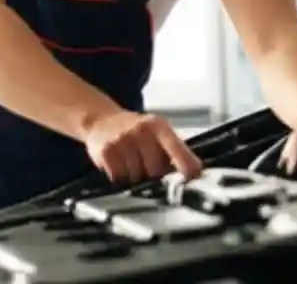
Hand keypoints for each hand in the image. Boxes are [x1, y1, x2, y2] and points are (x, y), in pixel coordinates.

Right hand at [84, 110, 202, 184]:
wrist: (102, 120)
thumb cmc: (136, 130)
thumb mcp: (158, 131)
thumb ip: (175, 150)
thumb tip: (194, 172)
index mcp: (159, 126)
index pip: (177, 149)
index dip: (186, 166)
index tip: (193, 176)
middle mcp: (141, 131)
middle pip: (156, 170)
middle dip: (154, 173)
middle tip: (147, 163)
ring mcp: (123, 140)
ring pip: (137, 177)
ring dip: (135, 175)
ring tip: (132, 161)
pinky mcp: (107, 151)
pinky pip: (119, 178)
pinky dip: (120, 176)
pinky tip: (120, 163)